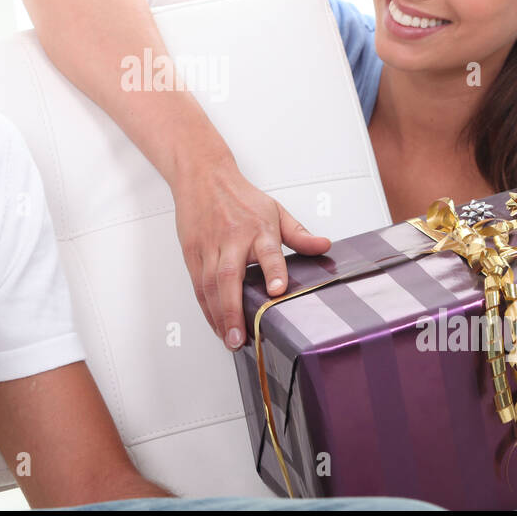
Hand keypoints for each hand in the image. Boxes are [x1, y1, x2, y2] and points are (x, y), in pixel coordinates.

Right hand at [172, 163, 330, 350]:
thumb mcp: (276, 211)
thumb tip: (324, 246)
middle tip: (241, 337)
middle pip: (229, 277)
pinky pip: (198, 286)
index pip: (268, 251)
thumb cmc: (239, 196)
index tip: (277, 290)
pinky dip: (206, 308)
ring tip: (229, 339)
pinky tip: (216, 324)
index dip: (273, 271)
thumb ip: (299, 234)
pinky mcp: (192, 254)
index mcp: (257, 228)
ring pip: (209, 286)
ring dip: (219, 315)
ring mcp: (209, 247)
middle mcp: (231, 239)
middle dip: (233, 310)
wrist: (202, 176)